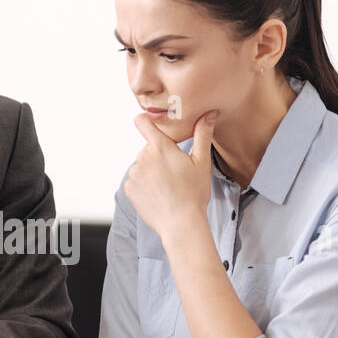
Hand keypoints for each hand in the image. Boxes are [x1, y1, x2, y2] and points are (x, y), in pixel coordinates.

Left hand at [124, 109, 217, 239]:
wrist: (181, 224)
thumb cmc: (193, 194)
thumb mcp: (201, 162)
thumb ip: (203, 134)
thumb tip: (209, 113)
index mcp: (160, 147)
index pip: (142, 122)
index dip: (146, 121)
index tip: (152, 124)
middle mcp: (142, 157)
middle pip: (149, 149)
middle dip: (159, 156)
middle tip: (175, 172)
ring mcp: (134, 173)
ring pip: (143, 165)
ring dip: (152, 171)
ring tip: (167, 186)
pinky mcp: (129, 189)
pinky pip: (136, 180)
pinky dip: (144, 185)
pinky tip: (158, 195)